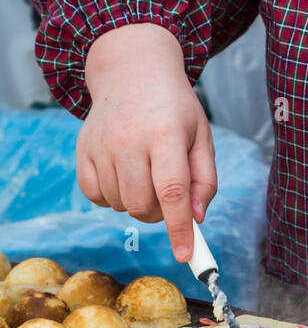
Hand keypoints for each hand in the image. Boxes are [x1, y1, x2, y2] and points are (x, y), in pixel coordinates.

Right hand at [77, 23, 216, 262]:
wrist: (132, 72)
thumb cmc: (174, 108)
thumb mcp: (201, 135)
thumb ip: (205, 178)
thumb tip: (196, 218)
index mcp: (166, 133)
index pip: (172, 191)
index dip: (179, 228)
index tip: (186, 255)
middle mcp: (129, 140)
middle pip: (142, 206)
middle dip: (160, 213)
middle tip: (168, 193)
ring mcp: (101, 145)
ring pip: (120, 204)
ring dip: (137, 202)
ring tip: (147, 172)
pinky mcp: (82, 150)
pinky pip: (95, 196)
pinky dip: (112, 196)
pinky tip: (124, 173)